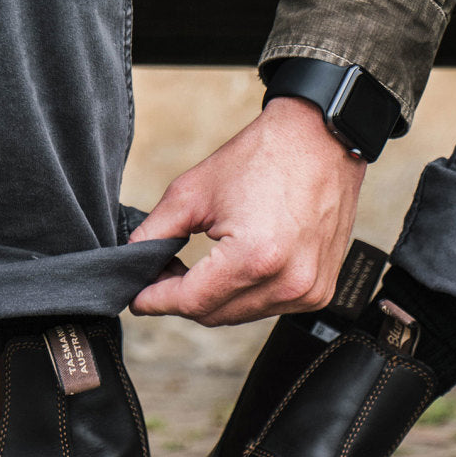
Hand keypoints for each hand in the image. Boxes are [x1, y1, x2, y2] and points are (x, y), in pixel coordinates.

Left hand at [128, 96, 365, 324]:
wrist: (321, 140)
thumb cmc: (263, 156)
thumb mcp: (194, 190)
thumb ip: (156, 232)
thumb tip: (134, 260)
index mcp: (255, 258)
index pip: (191, 301)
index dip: (156, 300)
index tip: (137, 297)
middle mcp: (288, 282)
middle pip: (214, 315)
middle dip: (183, 299)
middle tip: (165, 273)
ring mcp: (308, 291)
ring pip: (239, 316)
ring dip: (214, 298)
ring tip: (202, 266)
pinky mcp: (319, 292)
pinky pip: (267, 307)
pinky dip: (245, 294)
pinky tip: (237, 266)